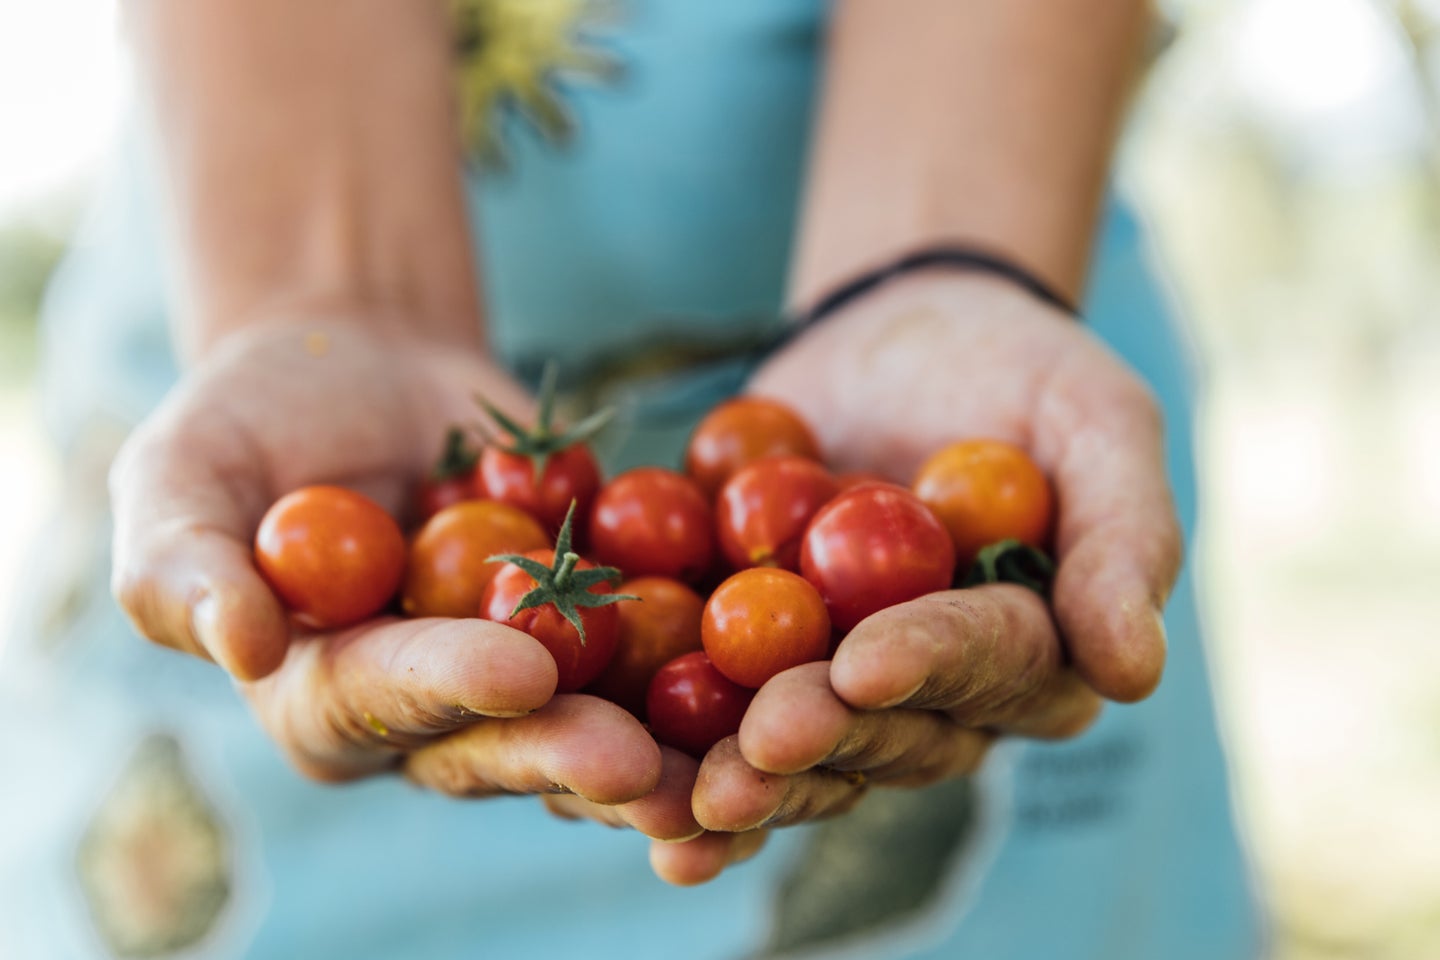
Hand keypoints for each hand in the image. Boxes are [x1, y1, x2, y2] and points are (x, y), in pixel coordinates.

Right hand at [109, 311, 696, 837]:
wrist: (362, 366)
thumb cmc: (251, 420)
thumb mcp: (178, 475)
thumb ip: (179, 564)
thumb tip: (232, 642)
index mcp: (325, 697)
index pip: (383, 702)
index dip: (449, 688)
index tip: (519, 667)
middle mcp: (432, 713)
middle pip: (503, 741)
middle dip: (574, 753)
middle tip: (650, 767)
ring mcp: (524, 674)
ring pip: (595, 721)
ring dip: (666, 747)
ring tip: (735, 766)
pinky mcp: (596, 626)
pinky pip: (658, 650)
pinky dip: (717, 666)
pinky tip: (788, 676)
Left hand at [683, 271, 1181, 857]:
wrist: (901, 332)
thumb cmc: (1021, 370)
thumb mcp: (1097, 421)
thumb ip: (1125, 536)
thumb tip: (1133, 673)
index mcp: (1031, 650)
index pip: (985, 664)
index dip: (927, 666)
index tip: (864, 663)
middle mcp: (935, 693)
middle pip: (882, 732)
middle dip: (819, 740)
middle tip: (754, 746)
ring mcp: (838, 684)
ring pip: (794, 745)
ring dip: (738, 775)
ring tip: (678, 796)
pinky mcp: (753, 659)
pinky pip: (706, 704)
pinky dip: (661, 737)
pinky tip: (607, 774)